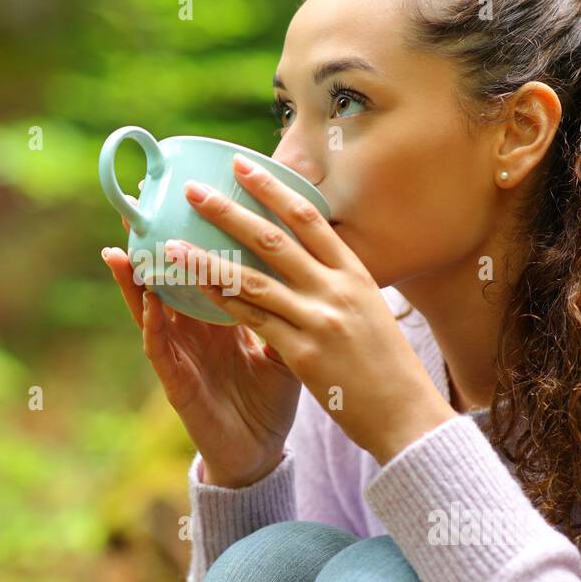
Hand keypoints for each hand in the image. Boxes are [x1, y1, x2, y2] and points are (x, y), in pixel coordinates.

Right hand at [102, 195, 302, 488]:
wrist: (262, 455)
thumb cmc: (269, 399)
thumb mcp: (282, 347)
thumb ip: (284, 308)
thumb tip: (309, 266)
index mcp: (217, 317)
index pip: (199, 268)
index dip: (189, 235)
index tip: (183, 195)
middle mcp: (192, 331)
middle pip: (167, 279)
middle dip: (153, 244)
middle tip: (140, 205)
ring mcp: (181, 356)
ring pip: (151, 310)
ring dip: (136, 280)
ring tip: (122, 247)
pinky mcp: (177, 385)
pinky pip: (161, 349)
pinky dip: (153, 324)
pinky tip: (150, 301)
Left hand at [167, 154, 456, 464]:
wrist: (408, 415)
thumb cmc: (387, 364)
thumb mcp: (370, 309)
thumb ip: (339, 282)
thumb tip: (311, 256)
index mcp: (354, 273)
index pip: (308, 218)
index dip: (272, 189)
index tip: (241, 165)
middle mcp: (337, 289)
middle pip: (273, 239)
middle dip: (229, 210)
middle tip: (193, 190)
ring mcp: (320, 320)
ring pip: (252, 279)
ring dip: (208, 259)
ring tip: (172, 244)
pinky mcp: (303, 355)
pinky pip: (253, 321)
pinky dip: (222, 301)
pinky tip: (196, 288)